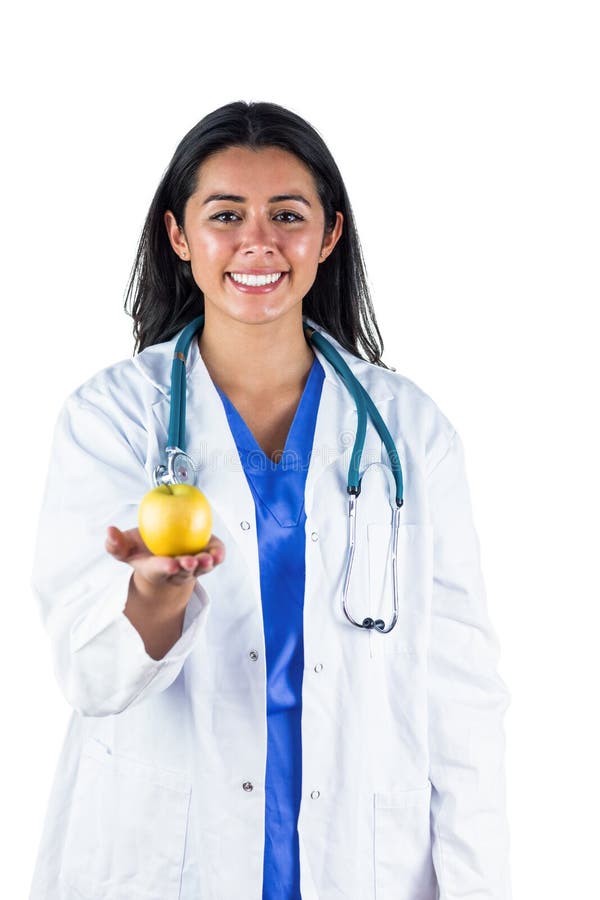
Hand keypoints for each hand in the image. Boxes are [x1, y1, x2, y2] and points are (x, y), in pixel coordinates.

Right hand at [105, 525, 225, 587]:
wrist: (163, 555)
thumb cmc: (143, 551)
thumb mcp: (125, 548)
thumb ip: (116, 543)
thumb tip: (110, 530)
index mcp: (155, 570)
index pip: (159, 570)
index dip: (164, 568)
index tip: (170, 565)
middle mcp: (176, 572)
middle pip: (183, 573)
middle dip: (187, 568)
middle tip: (190, 561)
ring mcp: (193, 567)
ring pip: (201, 569)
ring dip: (205, 565)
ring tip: (208, 559)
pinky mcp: (207, 557)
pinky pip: (215, 557)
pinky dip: (218, 555)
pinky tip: (218, 552)